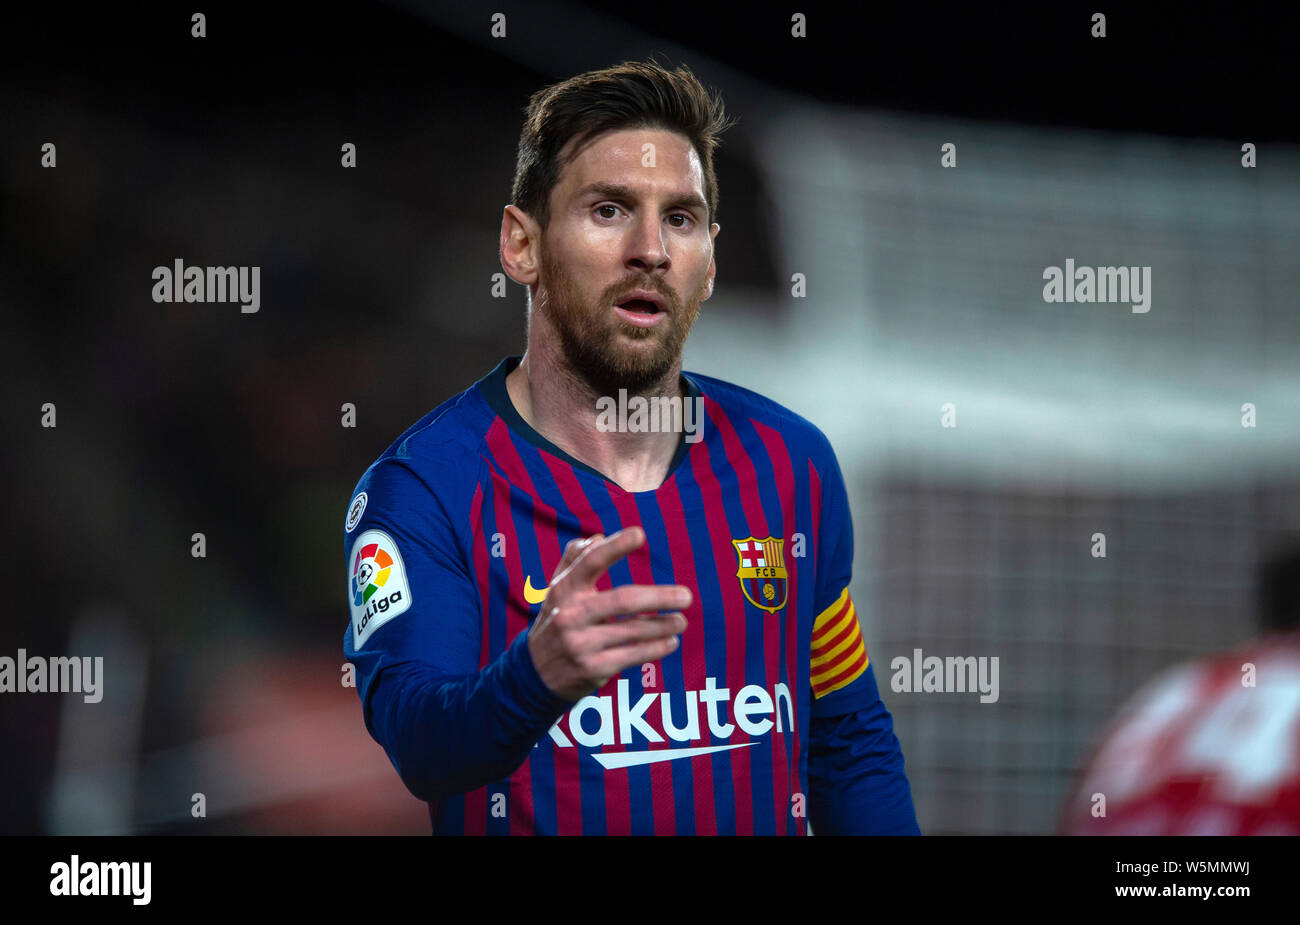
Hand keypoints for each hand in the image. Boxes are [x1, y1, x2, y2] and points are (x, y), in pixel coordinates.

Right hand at [527, 527, 689, 702]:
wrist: (534, 674)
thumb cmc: (557, 620)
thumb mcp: (557, 590)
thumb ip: (574, 559)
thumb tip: (598, 538)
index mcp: (564, 590)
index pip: (589, 562)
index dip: (614, 547)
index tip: (639, 534)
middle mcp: (570, 615)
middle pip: (621, 601)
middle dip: (658, 597)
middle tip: (686, 596)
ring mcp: (581, 644)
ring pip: (632, 631)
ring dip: (663, 625)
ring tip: (681, 620)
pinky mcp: (592, 669)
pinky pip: (632, 656)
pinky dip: (656, 648)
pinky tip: (670, 642)